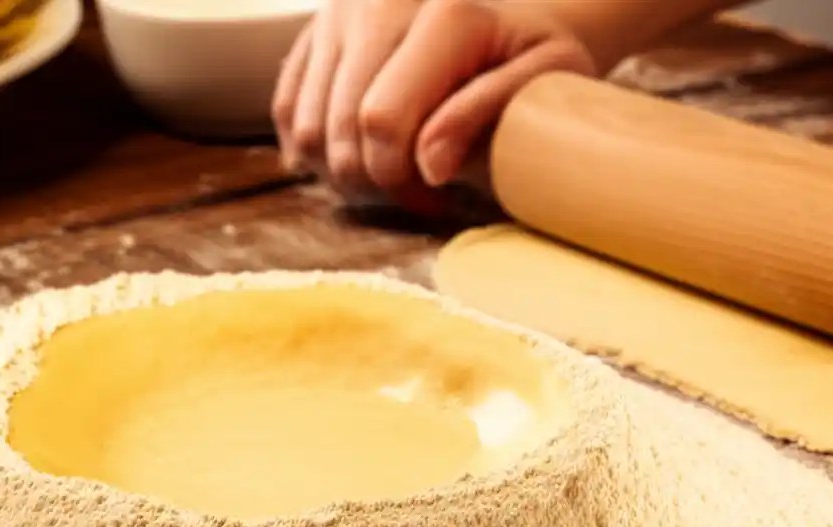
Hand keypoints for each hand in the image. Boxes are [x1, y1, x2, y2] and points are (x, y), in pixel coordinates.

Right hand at [272, 0, 595, 204]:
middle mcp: (377, 2)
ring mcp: (338, 14)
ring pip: (304, 126)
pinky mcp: (315, 30)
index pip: (382, 119)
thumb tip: (429, 166)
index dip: (399, 179)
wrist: (511, 19)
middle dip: (369, 183)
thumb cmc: (533, 58)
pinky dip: (310, 150)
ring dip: (337, 173)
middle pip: (336, 129)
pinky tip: (354, 162)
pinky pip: (286, 107)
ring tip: (386, 181)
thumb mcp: (546, 78)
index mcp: (443, 13)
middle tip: (411, 200)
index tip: (435, 200)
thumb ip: (486, 113)